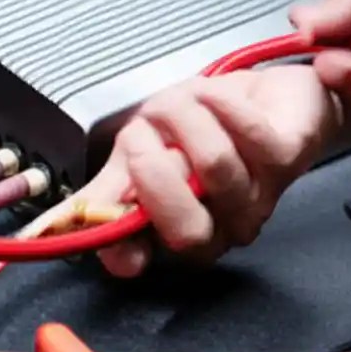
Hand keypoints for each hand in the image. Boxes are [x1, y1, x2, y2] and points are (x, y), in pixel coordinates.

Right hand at [77, 66, 340, 276]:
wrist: (259, 92)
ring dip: (185, 118)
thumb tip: (61, 222)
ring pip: (213, 166)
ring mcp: (258, 198)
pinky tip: (216, 93)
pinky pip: (248, 133)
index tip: (100, 225)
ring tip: (181, 101)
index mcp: (176, 231)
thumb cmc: (200, 125)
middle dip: (153, 173)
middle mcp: (220, 228)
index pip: (140, 259)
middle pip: (185, 231)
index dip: (118, 248)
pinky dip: (222, 102)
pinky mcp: (289, 159)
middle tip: (140, 133)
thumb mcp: (138, 151)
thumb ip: (107, 188)